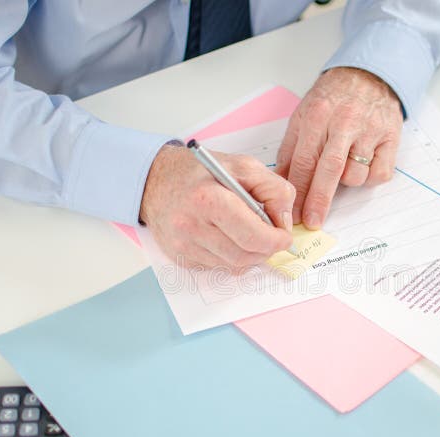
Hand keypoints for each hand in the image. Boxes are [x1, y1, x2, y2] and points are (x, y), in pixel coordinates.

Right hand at [140, 144, 294, 269]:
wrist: (155, 180)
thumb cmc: (199, 172)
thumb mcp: (243, 166)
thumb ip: (274, 189)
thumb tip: (284, 222)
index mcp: (208, 199)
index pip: (253, 236)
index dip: (276, 240)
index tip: (284, 236)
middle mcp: (191, 225)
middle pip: (245, 255)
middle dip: (266, 250)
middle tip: (273, 238)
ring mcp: (183, 244)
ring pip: (233, 266)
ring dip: (250, 255)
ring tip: (252, 235)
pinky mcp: (180, 256)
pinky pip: (217, 267)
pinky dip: (231, 257)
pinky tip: (228, 238)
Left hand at [276, 67, 403, 228]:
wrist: (369, 74)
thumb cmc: (334, 98)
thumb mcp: (304, 115)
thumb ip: (292, 149)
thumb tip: (282, 183)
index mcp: (317, 115)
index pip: (304, 161)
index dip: (298, 191)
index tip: (292, 213)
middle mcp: (344, 122)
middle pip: (330, 170)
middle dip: (319, 200)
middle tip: (312, 220)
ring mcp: (369, 130)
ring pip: (355, 176)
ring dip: (347, 180)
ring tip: (346, 162)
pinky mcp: (391, 138)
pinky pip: (378, 174)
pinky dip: (370, 176)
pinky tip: (364, 161)